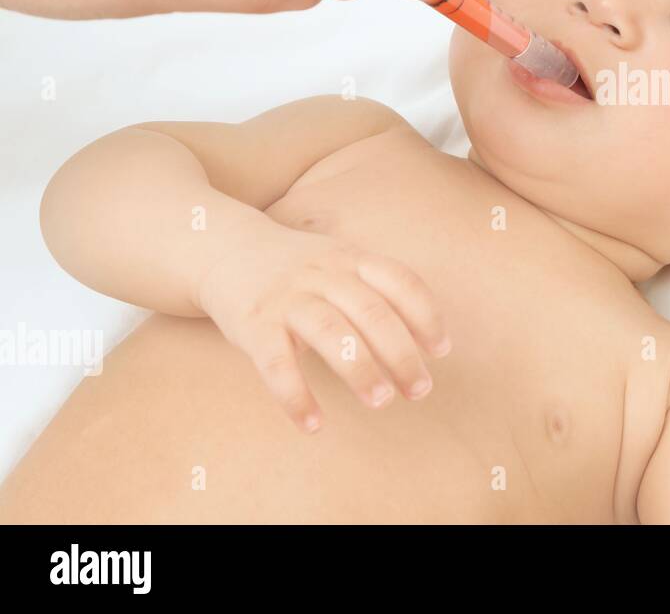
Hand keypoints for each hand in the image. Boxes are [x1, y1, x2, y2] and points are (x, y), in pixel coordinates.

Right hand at [195, 223, 450, 433]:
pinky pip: (276, 363)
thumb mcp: (339, 264)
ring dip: (359, 368)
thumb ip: (376, 292)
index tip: (442, 351)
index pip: (400, 281)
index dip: (426, 315)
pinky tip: (314, 425)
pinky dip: (296, 396)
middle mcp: (323, 274)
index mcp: (351, 259)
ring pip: (330, 331)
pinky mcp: (254, 323)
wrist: (223, 249)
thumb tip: (423, 342)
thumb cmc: (298, 269)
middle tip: (420, 390)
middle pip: (371, 311)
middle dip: (401, 353)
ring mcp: (287, 297)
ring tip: (381, 401)